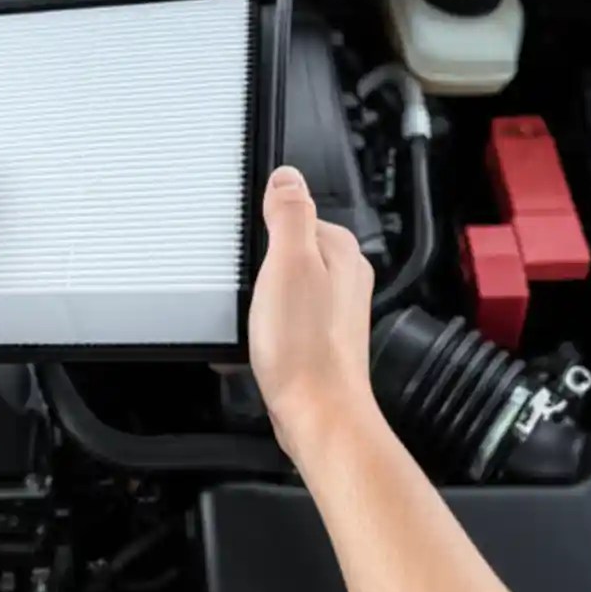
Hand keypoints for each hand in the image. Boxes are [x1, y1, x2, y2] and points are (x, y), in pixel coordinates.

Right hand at [248, 166, 375, 454]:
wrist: (316, 415)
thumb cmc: (306, 349)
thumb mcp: (289, 265)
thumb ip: (289, 215)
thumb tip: (287, 176)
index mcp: (341, 251)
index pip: (294, 213)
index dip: (261, 232)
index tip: (248, 254)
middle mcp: (343, 278)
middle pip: (284, 251)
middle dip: (256, 268)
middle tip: (247, 291)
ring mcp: (330, 310)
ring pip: (279, 286)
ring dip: (255, 302)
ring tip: (250, 320)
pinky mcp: (315, 338)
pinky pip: (278, 320)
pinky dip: (259, 329)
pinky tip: (250, 343)